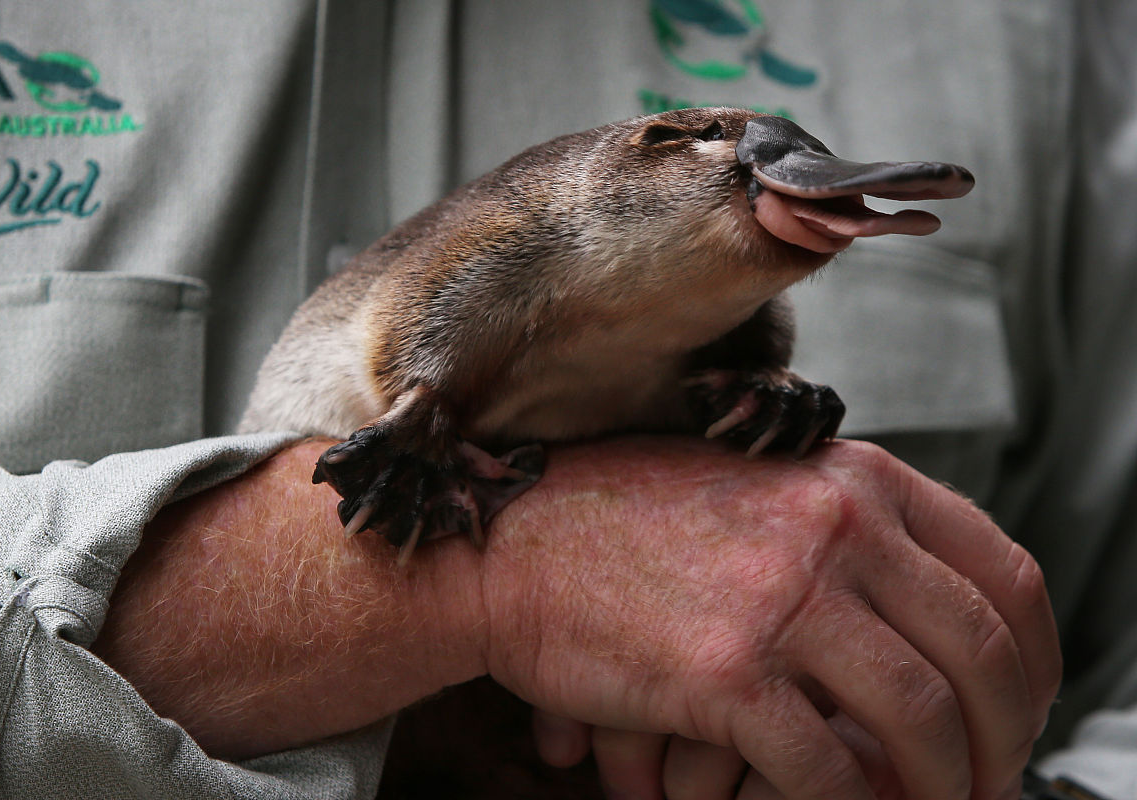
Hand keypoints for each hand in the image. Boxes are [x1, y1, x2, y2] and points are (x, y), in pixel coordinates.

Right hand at [482, 436, 1059, 799]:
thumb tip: (945, 619)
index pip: (1005, 573)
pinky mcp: (729, 672)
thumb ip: (856, 528)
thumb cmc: (632, 524)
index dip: (1037, 660)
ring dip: (943, 786)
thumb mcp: (763, 489)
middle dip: (1006, 738)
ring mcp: (783, 597)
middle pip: (986, 654)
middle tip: (989, 780)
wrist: (515, 548)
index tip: (1021, 710)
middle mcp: (834, 526)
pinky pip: (832, 770)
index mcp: (854, 478)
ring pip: (924, 721)